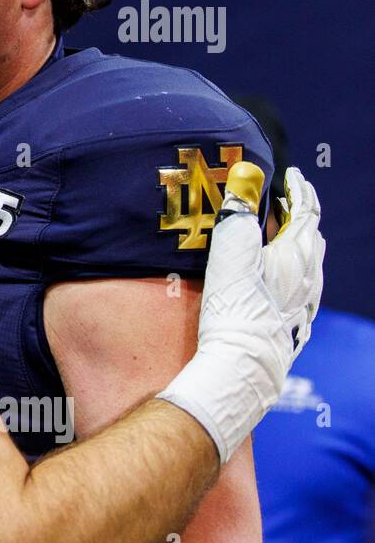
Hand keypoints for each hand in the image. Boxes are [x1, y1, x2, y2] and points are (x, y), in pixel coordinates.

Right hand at [157, 165, 324, 461]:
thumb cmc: (235, 312)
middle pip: (311, 236)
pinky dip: (295, 271)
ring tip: (282, 238)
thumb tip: (243, 183)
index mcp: (295, 255)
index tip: (291, 176)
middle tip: (282, 202)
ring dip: (299, 244)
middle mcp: (309, 277)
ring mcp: (305, 303)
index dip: (298, 190)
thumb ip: (236, 217)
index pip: (305, 211)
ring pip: (311, 263)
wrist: (243, 367)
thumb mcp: (230, 256)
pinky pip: (305, 287)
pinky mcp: (295, 325)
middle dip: (299, 215)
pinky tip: (282, 282)